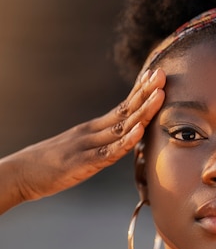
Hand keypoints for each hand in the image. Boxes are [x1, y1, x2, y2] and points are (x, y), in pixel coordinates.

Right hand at [0, 68, 165, 213]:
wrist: (19, 174)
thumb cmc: (47, 165)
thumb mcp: (78, 151)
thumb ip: (99, 146)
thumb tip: (120, 144)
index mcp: (91, 129)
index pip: (121, 107)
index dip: (140, 92)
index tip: (155, 76)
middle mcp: (91, 133)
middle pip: (124, 111)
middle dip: (146, 93)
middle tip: (163, 75)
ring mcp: (87, 146)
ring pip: (121, 127)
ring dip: (143, 111)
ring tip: (160, 94)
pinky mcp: (83, 164)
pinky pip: (108, 152)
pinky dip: (125, 141)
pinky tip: (139, 130)